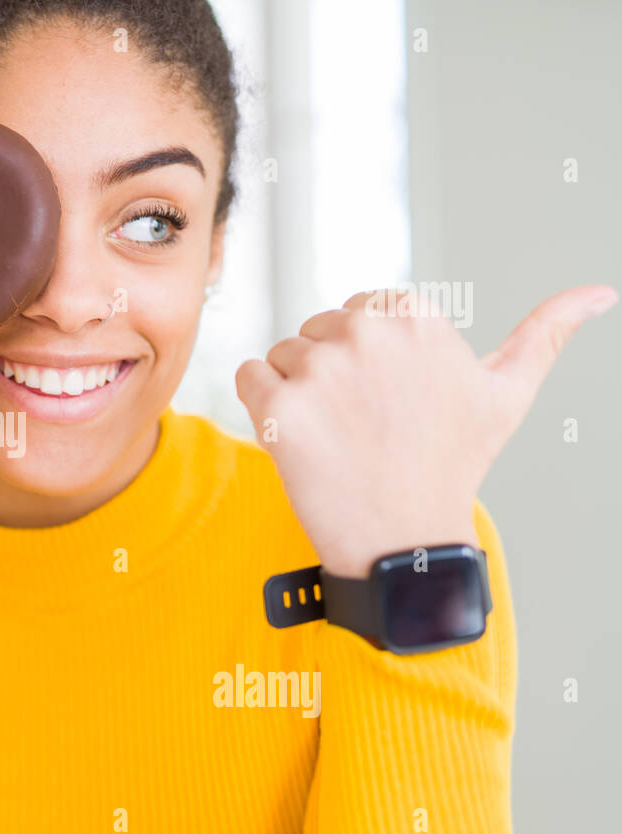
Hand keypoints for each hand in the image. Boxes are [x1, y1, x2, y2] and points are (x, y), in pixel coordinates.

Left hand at [236, 284, 617, 576]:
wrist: (404, 539)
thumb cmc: (453, 464)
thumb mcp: (508, 394)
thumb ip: (546, 332)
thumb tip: (602, 292)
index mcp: (412, 316)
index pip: (360, 309)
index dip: (369, 357)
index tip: (390, 398)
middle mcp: (365, 333)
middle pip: (318, 330)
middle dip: (333, 371)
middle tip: (365, 424)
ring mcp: (319, 370)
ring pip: (283, 354)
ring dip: (298, 391)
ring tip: (339, 436)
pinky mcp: (278, 407)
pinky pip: (249, 376)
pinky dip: (262, 404)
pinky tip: (300, 437)